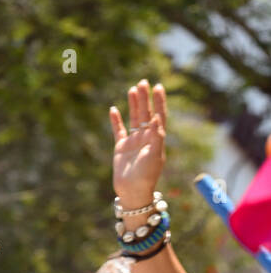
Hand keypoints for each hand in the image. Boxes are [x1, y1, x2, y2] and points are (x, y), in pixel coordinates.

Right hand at [109, 79, 166, 207]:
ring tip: (132, 89)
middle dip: (145, 98)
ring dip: (133, 104)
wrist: (132, 190)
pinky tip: (113, 109)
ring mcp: (133, 141)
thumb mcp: (155, 154)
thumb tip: (156, 117)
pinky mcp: (120, 148)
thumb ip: (156, 135)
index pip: (159, 115)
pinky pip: (118, 131)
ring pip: (133, 119)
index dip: (159, 101)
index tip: (158, 87)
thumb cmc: (147, 175)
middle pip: (145, 113)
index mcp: (156, 138)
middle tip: (143, 82)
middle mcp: (146, 137)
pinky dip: (116, 121)